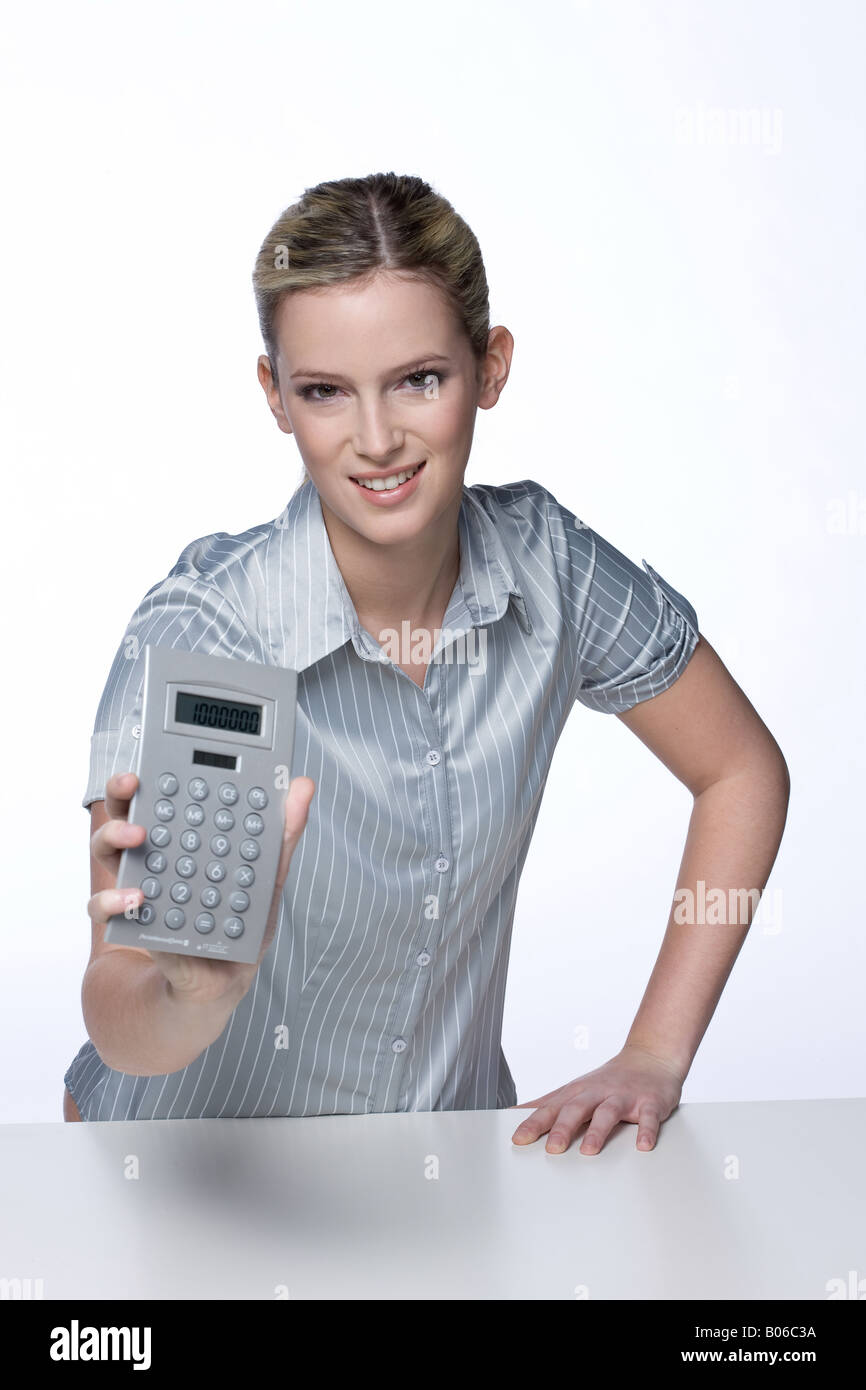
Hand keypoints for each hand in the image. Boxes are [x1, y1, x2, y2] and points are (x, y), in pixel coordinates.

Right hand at [88, 770, 314, 1006]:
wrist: (220, 985)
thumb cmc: (239, 926)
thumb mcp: (267, 878)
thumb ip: (281, 835)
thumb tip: (302, 785)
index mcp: (183, 838)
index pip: (165, 795)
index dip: (157, 771)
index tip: (160, 757)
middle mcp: (153, 857)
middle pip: (125, 812)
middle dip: (122, 790)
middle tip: (133, 782)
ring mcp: (135, 886)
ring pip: (106, 850)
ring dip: (115, 837)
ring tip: (138, 836)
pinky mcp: (128, 923)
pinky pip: (103, 907)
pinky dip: (114, 900)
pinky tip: (138, 899)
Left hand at [508, 1043, 684, 1155]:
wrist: (649, 1058)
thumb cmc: (606, 1082)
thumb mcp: (574, 1090)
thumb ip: (546, 1104)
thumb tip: (513, 1115)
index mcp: (577, 1093)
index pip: (551, 1109)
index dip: (534, 1124)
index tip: (519, 1140)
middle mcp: (597, 1093)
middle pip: (577, 1109)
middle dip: (563, 1128)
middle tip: (552, 1149)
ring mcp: (624, 1097)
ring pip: (608, 1112)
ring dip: (598, 1131)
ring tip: (589, 1151)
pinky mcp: (650, 1103)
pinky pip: (649, 1117)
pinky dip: (646, 1131)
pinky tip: (643, 1146)